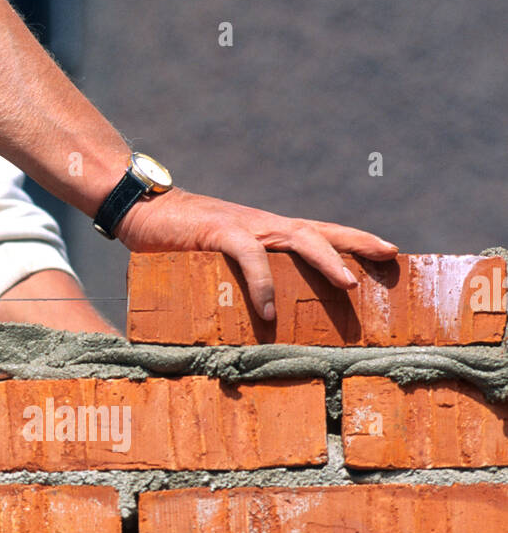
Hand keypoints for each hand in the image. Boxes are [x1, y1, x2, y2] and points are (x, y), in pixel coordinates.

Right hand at [117, 187, 397, 320]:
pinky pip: (249, 257)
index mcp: (268, 232)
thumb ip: (239, 283)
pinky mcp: (219, 233)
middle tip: (389, 258)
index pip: (321, 233)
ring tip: (349, 284)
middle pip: (321, 231)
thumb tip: (255, 323)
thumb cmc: (180, 241)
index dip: (356, 241)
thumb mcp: (219, 262)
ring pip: (297, 237)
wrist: (142, 209)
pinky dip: (262, 284)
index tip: (390, 253)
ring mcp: (244, 227)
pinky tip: (268, 311)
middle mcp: (264, 226)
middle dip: (358, 244)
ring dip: (326, 260)